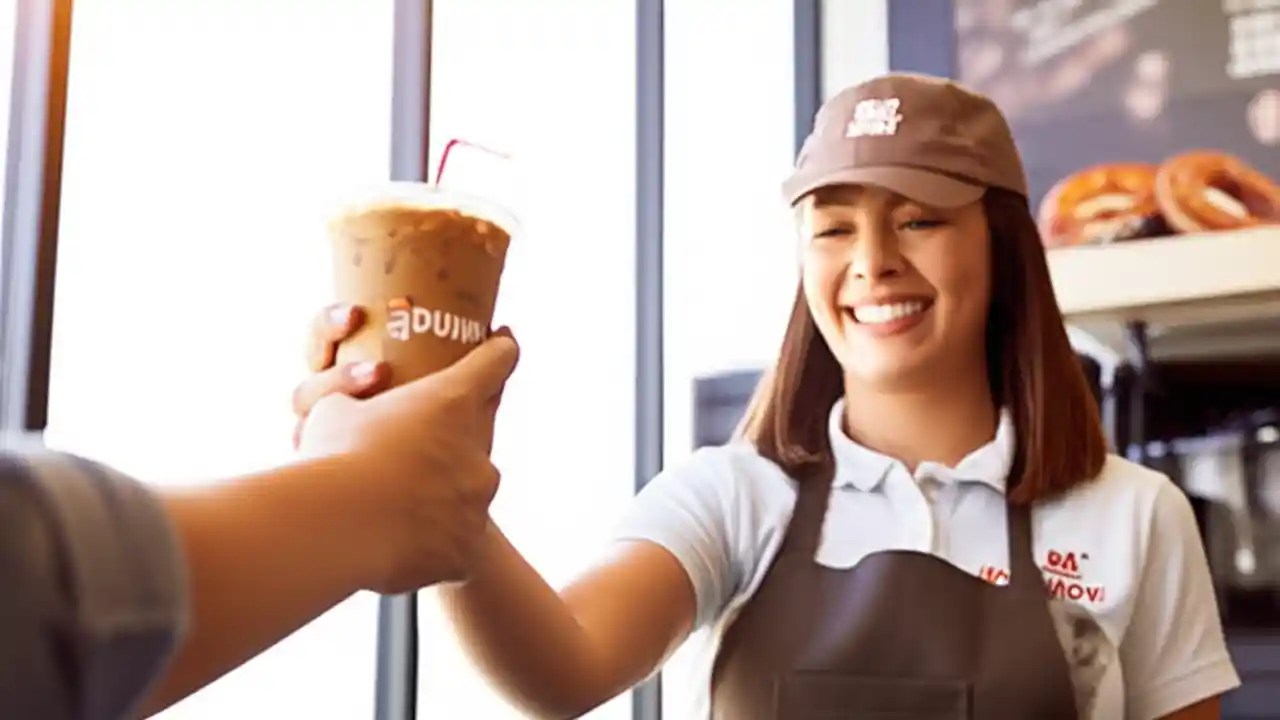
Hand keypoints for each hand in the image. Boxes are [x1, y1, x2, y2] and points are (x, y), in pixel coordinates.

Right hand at [295, 311, 519, 592]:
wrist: (337, 525)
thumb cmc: (334, 455)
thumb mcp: (334, 410)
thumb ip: (354, 401)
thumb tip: (355, 407)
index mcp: (452, 401)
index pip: (495, 362)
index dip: (500, 350)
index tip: (504, 343)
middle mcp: (476, 448)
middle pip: (480, 432)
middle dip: (453, 435)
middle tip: (419, 441)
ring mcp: (477, 499)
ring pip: (467, 491)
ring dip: (441, 491)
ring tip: (396, 502)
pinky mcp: (468, 547)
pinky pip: (455, 542)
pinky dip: (434, 541)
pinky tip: (402, 543)